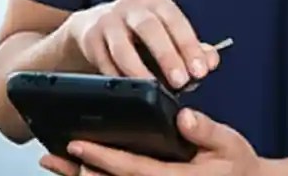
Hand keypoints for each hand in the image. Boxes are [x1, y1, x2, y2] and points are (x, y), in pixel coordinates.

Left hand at [37, 108, 276, 175]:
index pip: (131, 169)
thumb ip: (207, 131)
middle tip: (49, 156)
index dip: (102, 159)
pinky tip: (77, 168)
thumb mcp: (230, 144)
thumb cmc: (238, 165)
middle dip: (77, 172)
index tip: (78, 145)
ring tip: (52, 161)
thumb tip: (184, 118)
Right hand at [64, 0, 219, 89]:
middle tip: (181, 81)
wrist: (94, 25)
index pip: (176, 20)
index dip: (189, 46)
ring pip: (122, 45)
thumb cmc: (139, 34)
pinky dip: (117, 76)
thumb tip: (210, 61)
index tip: (200, 70)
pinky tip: (129, 89)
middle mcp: (132, 8)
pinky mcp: (91, 37)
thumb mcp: (166, 34)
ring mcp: (109, 21)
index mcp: (156, 4)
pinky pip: (103, 60)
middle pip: (149, 28)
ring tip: (153, 89)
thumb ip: (191, 48)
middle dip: (167, 55)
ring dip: (139, 69)